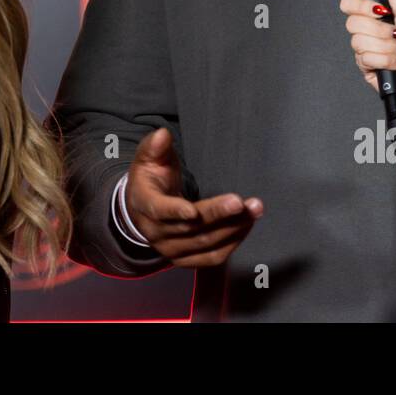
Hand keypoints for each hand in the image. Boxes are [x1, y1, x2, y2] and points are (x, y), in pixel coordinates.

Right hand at [125, 127, 262, 267]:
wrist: (141, 210)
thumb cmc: (149, 179)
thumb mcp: (147, 159)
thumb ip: (155, 146)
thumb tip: (163, 135)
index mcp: (145, 205)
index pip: (159, 210)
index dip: (175, 211)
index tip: (193, 211)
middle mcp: (156, 233)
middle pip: (191, 228)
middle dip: (218, 215)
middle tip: (242, 203)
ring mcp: (171, 250)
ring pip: (205, 244)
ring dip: (232, 228)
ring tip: (254, 210)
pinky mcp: (186, 259)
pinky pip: (212, 258)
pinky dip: (232, 243)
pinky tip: (246, 226)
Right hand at [338, 0, 395, 108]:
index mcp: (376, 16)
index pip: (349, 4)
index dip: (360, 6)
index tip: (380, 9)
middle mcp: (368, 32)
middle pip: (352, 23)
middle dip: (381, 30)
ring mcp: (365, 50)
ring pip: (359, 42)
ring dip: (386, 47)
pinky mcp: (366, 69)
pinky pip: (365, 59)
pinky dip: (386, 61)